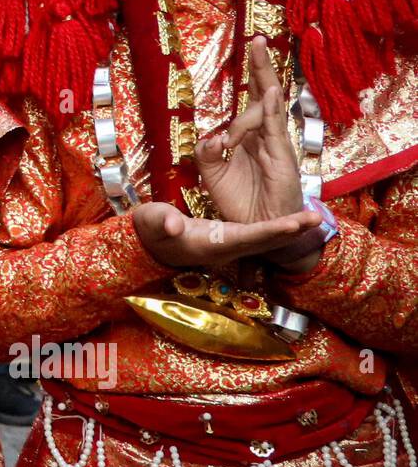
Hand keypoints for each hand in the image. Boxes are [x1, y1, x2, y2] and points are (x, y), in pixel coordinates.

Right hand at [132, 201, 321, 268]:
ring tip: (315, 218)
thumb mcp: (152, 222)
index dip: (272, 230)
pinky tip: (294, 221)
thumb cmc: (149, 230)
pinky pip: (260, 236)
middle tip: (319, 219)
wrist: (147, 244)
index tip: (294, 223)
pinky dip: (278, 228)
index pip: (248, 237)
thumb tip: (174, 222)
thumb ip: (161, 222)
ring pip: (266, 240)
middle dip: (292, 231)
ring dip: (291, 230)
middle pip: (264, 242)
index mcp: (211, 243)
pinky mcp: (230, 239)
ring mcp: (229, 245)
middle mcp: (225, 248)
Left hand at [195, 37, 303, 223]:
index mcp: (249, 134)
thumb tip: (210, 136)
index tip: (249, 45)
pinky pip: (275, 130)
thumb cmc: (240, 199)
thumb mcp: (212, 173)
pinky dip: (272, 110)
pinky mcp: (282, 159)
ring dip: (259, 86)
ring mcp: (276, 144)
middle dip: (260, 66)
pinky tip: (269, 93)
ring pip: (267, 107)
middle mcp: (265, 134)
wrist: (259, 227)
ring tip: (249, 79)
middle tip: (256, 39)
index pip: (250, 97)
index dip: (250, 72)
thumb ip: (206, 152)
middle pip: (263, 93)